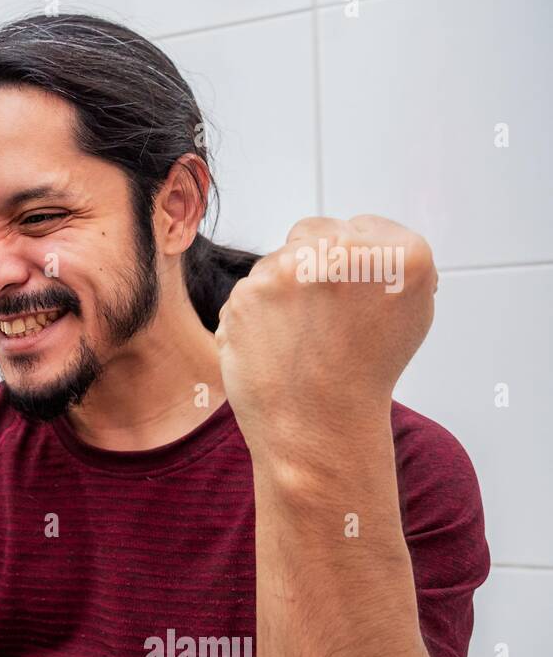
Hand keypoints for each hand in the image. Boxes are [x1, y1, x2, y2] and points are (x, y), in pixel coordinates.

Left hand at [215, 215, 436, 464]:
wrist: (319, 429)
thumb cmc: (364, 376)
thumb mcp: (410, 312)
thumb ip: (388, 262)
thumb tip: (361, 237)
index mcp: (402, 255)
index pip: (359, 226)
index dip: (351, 264)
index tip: (351, 300)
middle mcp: (346, 252)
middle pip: (312, 234)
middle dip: (312, 269)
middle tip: (321, 322)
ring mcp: (291, 271)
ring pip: (275, 264)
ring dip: (281, 294)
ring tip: (300, 342)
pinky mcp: (247, 294)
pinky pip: (247, 292)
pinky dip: (254, 317)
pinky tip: (273, 348)